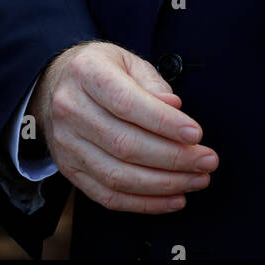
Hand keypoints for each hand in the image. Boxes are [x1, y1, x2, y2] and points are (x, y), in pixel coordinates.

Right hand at [25, 41, 218, 213]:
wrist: (57, 84)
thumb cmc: (102, 70)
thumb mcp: (128, 61)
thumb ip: (153, 83)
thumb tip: (175, 107)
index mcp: (87, 73)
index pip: (126, 103)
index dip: (163, 122)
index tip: (195, 134)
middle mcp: (71, 109)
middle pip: (124, 144)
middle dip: (173, 158)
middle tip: (207, 161)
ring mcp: (67, 144)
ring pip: (117, 176)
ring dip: (163, 184)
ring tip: (196, 180)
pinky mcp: (69, 171)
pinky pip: (107, 196)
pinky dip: (143, 203)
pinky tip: (172, 199)